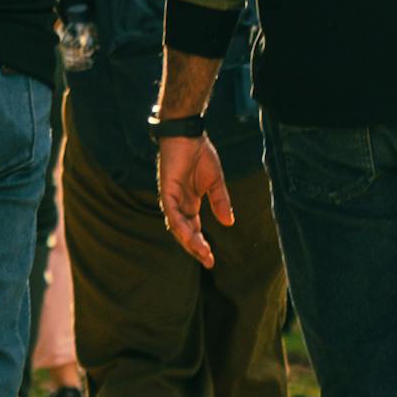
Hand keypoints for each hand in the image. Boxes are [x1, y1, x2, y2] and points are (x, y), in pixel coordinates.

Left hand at [156, 129, 230, 268]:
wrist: (188, 134)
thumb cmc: (200, 154)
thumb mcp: (215, 182)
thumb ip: (220, 202)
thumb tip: (229, 223)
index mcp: (189, 203)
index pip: (193, 230)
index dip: (201, 245)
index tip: (212, 259)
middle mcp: (179, 204)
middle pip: (185, 233)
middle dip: (196, 248)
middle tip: (209, 262)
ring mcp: (171, 199)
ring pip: (177, 227)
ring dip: (189, 241)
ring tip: (203, 253)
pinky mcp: (167, 191)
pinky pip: (172, 212)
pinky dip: (180, 225)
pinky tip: (190, 236)